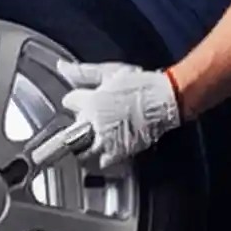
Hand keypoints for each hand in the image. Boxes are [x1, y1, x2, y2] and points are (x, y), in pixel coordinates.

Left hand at [57, 60, 181, 168]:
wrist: (168, 99)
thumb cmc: (141, 84)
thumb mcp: (110, 72)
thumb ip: (83, 72)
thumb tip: (62, 67)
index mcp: (91, 101)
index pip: (68, 102)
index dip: (74, 101)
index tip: (79, 101)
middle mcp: (95, 122)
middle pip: (69, 132)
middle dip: (73, 129)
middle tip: (82, 127)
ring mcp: (105, 140)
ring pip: (80, 153)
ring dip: (81, 149)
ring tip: (88, 144)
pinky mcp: (118, 153)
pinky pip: (99, 163)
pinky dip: (98, 161)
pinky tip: (101, 153)